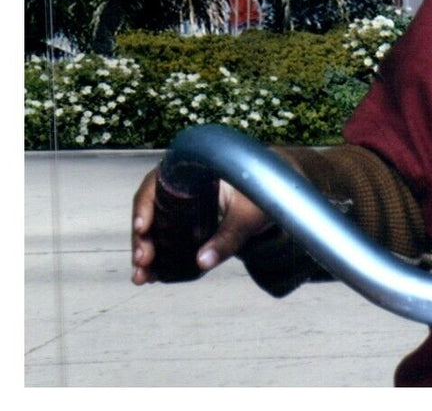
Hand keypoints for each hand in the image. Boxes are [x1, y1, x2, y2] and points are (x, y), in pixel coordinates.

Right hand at [131, 167, 270, 283]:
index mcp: (195, 169)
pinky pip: (165, 235)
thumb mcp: (249, 215)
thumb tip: (201, 262)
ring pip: (154, 225)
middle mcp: (183, 183)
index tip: (142, 227)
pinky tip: (151, 274)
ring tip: (141, 276)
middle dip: (142, 238)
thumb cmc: (263, 193)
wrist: (274, 190)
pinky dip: (158, 253)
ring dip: (146, 250)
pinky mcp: (186, 219)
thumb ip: (229, 237)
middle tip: (142, 262)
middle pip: (150, 208)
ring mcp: (182, 202)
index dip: (145, 204)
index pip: (158, 182)